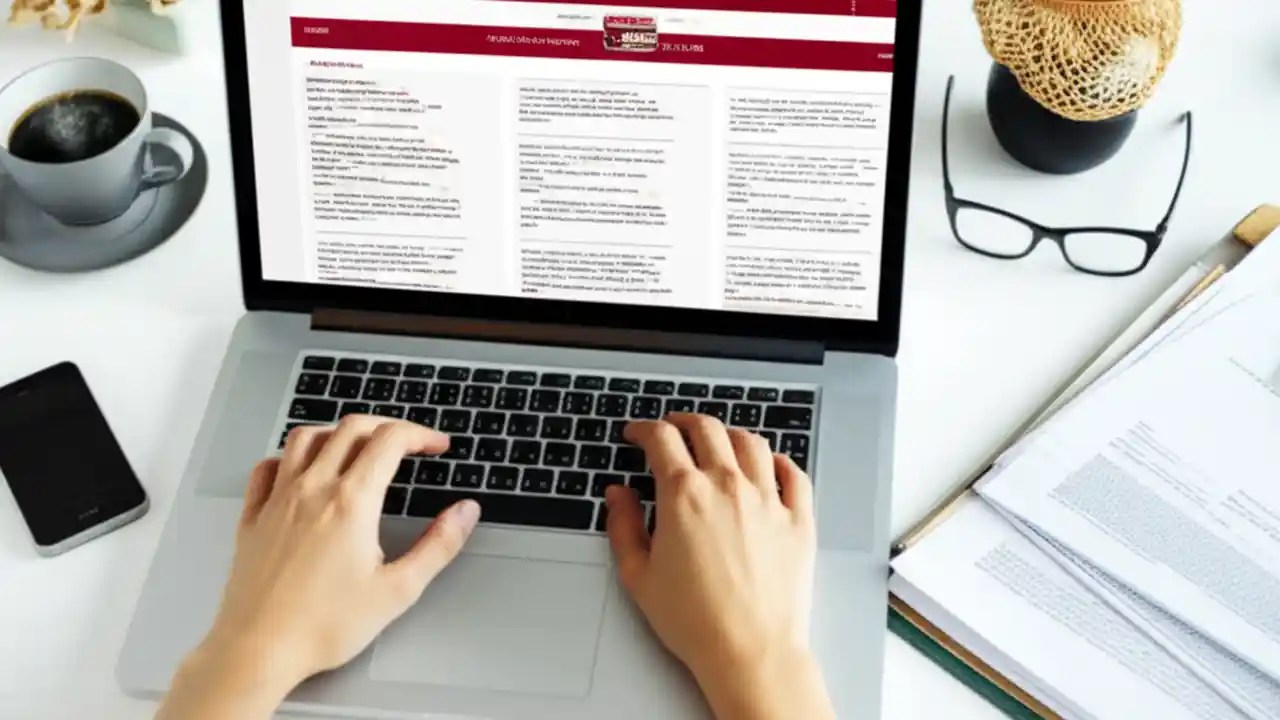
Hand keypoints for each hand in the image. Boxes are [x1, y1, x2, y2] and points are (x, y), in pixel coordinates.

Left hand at [158, 416, 480, 719]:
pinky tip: (299, 468)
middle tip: (406, 442)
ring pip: (306, 437)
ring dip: (338, 431)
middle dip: (386, 426)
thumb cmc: (323, 627)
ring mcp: (277, 500)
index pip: (390, 441)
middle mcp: (312, 490)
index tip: (435, 446)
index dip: (419, 435)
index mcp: (351, 503)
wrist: (259, 650)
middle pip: (351, 428)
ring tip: (357, 444)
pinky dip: (288, 456)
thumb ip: (438, 545)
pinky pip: (266, 468)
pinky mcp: (253, 518)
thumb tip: (465, 513)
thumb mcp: (398, 590)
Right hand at [607, 414, 831, 719]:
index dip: (643, 429)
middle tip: (673, 428)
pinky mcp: (798, 520)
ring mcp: (767, 500)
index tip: (637, 433)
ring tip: (720, 439)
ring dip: (730, 433)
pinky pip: (794, 474)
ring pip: (751, 442)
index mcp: (684, 496)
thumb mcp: (638, 575)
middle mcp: (727, 487)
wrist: (750, 652)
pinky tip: (771, 464)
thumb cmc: (696, 622)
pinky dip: (780, 461)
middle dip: (683, 421)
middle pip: (706, 429)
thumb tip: (618, 495)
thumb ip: (623, 526)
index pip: (661, 439)